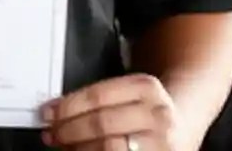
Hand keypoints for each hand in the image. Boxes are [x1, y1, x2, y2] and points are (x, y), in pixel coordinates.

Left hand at [40, 73, 180, 150]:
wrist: (184, 123)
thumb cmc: (145, 109)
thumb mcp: (128, 92)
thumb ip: (96, 99)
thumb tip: (55, 112)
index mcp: (145, 87)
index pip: (97, 96)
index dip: (66, 107)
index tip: (47, 113)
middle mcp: (157, 114)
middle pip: (101, 123)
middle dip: (68, 130)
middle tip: (51, 133)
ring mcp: (161, 143)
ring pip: (109, 148)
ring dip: (78, 148)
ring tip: (64, 145)